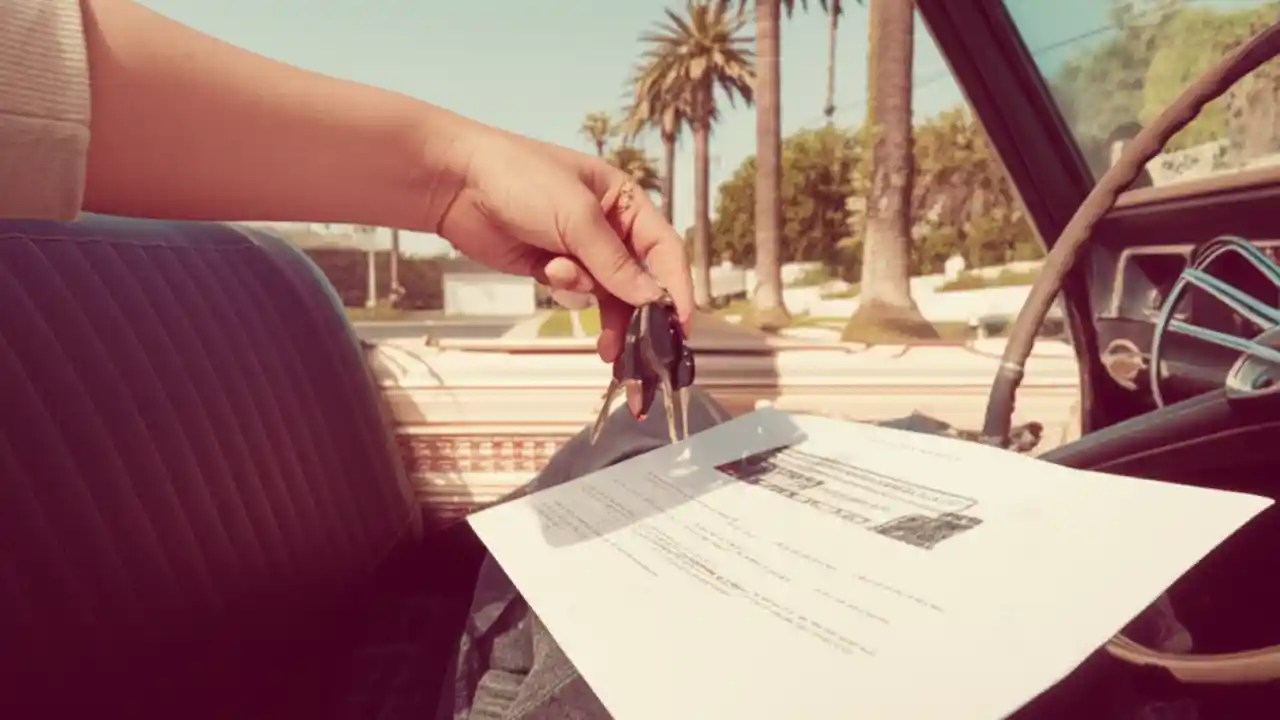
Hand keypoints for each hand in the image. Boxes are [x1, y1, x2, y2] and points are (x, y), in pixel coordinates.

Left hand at [432, 129, 692, 362]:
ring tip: (607, 349)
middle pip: (639, 281)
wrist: (455, 182)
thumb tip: (653, 300)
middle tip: (645, 355)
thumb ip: (615, 264)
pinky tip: (552, 279)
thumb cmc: (519, 179)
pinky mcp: (552, 267)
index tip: (680, 325)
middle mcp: (609, 227)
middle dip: (641, 317)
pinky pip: (577, 294)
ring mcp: (580, 249)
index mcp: (625, 202)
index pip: (664, 251)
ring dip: (608, 317)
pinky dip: (571, 296)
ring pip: (609, 295)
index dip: (676, 288)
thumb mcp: (576, 218)